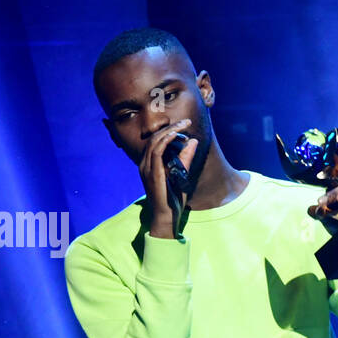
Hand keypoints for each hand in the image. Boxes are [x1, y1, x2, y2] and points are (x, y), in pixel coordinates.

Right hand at [141, 119, 197, 238]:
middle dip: (171, 127)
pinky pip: (156, 151)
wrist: (166, 216)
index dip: (170, 131)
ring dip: (170, 131)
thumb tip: (193, 141)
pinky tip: (176, 135)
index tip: (184, 125)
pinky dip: (166, 140)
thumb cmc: (173, 198)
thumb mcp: (182, 174)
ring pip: (155, 142)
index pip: (156, 141)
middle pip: (155, 138)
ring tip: (184, 125)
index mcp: (149, 164)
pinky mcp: (152, 173)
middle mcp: (145, 164)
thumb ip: (186, 159)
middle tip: (187, 121)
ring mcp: (146, 168)